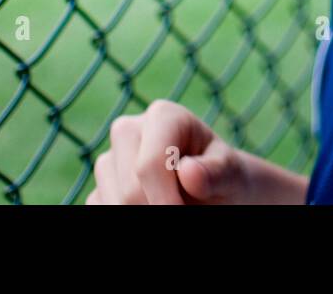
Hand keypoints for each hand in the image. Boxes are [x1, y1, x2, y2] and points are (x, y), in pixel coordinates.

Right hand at [86, 99, 250, 203]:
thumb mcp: (232, 174)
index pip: (150, 164)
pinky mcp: (102, 183)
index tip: (182, 215)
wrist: (214, 188)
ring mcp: (110, 157)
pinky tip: (152, 205)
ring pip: (112, 202)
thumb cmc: (225, 178)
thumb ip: (215, 174)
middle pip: (130, 190)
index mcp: (163, 116)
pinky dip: (124, 216)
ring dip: (142, 214)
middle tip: (184, 211)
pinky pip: (101, 209)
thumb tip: (188, 172)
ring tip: (174, 204)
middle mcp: (129, 130)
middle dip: (157, 210)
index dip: (165, 201)